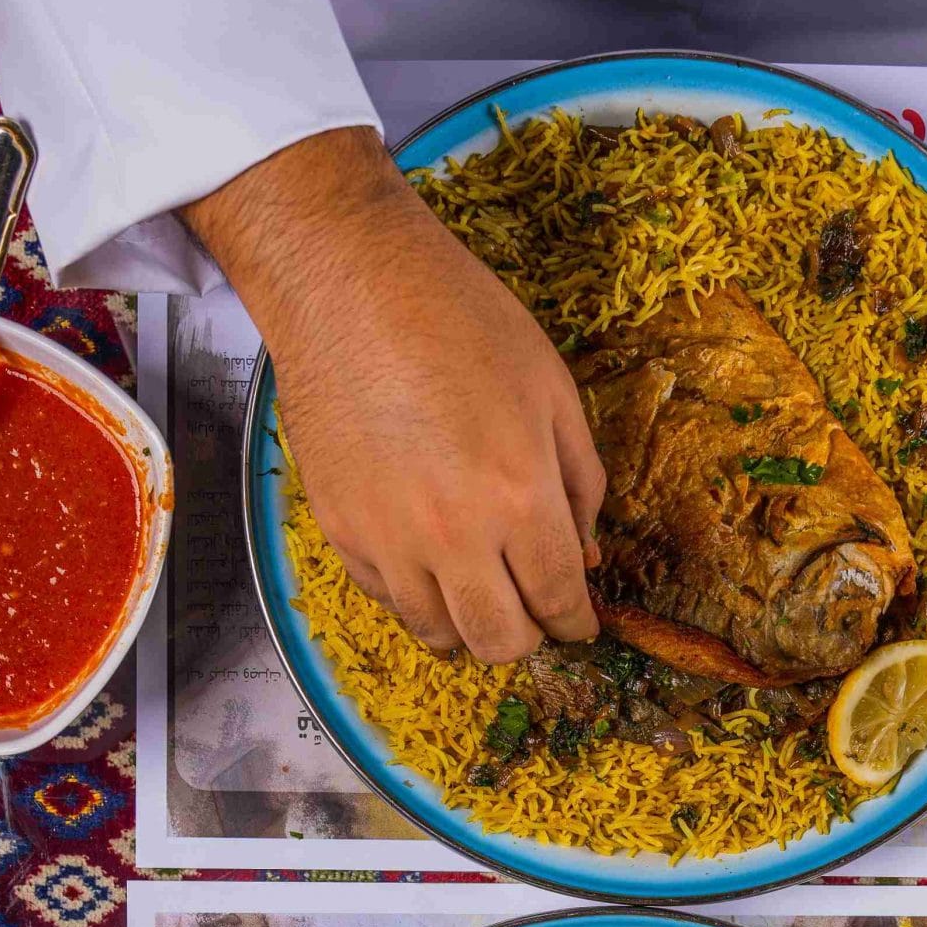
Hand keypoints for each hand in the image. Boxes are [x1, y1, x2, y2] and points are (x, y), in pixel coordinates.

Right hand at [185, 128, 605, 661]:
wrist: (347, 284)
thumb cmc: (458, 319)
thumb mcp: (552, 390)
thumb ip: (579, 485)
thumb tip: (585, 557)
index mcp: (519, 497)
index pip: (558, 601)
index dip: (576, 622)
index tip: (579, 622)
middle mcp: (453, 535)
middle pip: (499, 643)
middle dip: (528, 636)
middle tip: (534, 609)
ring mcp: (388, 539)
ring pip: (438, 635)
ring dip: (469, 626)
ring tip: (480, 591)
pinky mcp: (340, 530)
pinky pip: (388, 599)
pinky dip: (417, 596)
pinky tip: (430, 560)